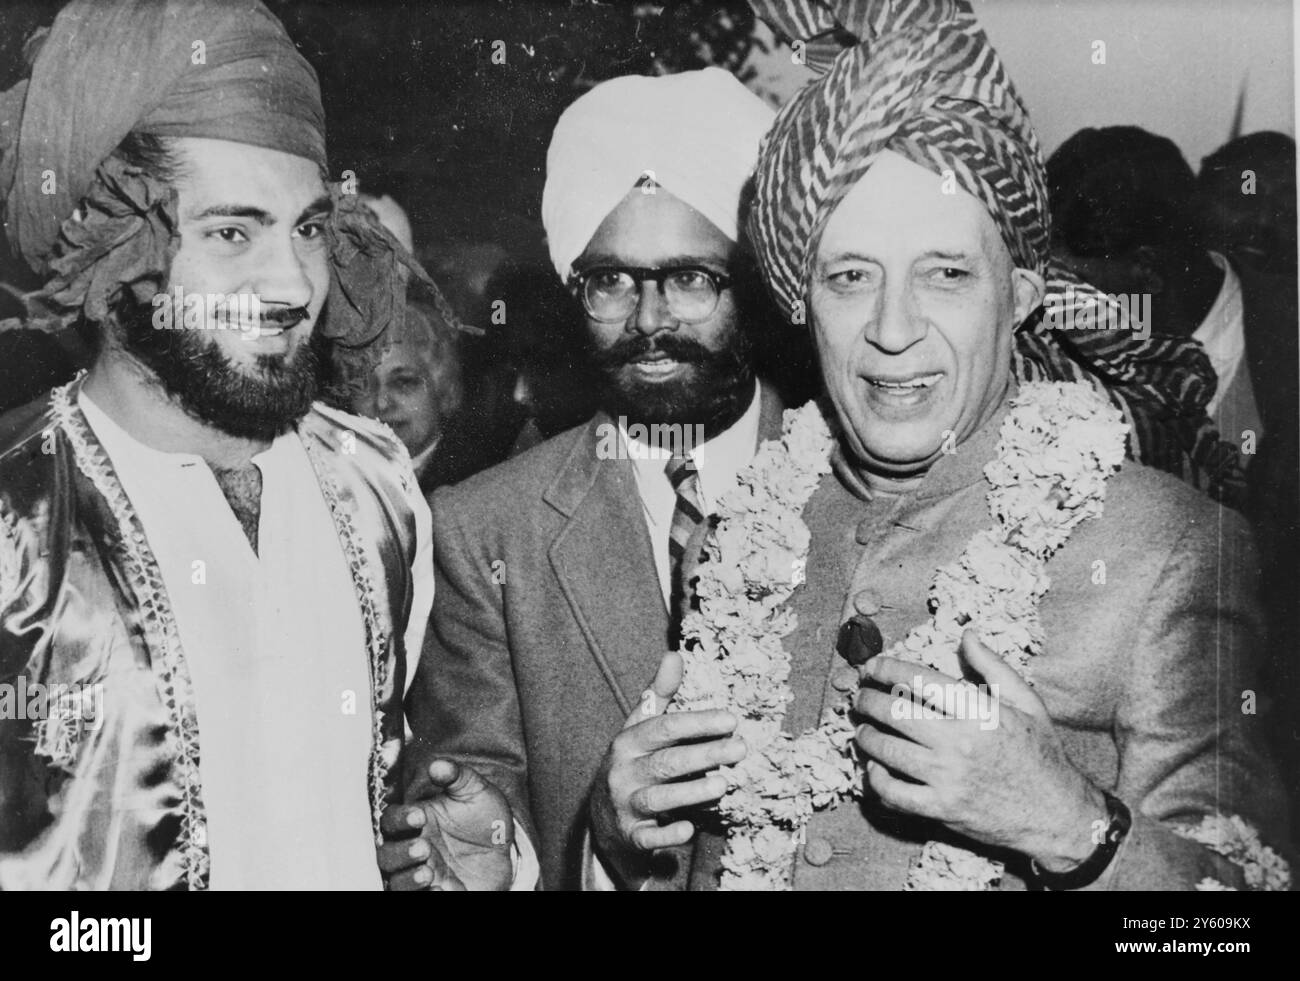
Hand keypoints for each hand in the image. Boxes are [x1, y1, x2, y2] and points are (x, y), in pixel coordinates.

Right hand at [379, 759, 514, 890]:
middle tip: (423, 847)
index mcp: (415, 822)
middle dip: (400, 853)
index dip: (400, 819)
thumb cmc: (483, 818)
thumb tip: (438, 765)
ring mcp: (421, 874)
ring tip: (429, 872)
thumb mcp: (476, 792)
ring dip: (408, 879)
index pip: (392, 820)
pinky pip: (418, 898)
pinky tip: (444, 890)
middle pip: (386, 855)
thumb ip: (457, 776)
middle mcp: (411, 849)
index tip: (419, 816)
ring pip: (397, 882)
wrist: (505, 851)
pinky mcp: (435, 891)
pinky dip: (425, 896)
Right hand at [589, 651, 746, 887]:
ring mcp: (625, 805)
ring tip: (723, 785)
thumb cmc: (631, 764)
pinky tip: (688, 829)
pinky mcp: (630, 836)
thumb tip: (675, 654)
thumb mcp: (638, 729)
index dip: (698, 723)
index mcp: (628, 741)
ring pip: (657, 798)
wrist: (600, 820)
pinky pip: (648, 838)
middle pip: (666, 761)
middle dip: (704, 754)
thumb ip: (658, 695)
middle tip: (740, 749)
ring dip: (690, 792)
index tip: (731, 719)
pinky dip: (667, 834)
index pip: (664, 728)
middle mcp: (623, 771)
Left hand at [853, 629, 1105, 870]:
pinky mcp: (942, 810)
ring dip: (865, 736)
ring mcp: (948, 778)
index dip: (886, 668)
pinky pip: (894, 793)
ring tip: (862, 728)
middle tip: (859, 696)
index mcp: (978, 711)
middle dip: (867, 699)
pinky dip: (876, 779)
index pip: (918, 679)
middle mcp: (959, 743)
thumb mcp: (1026, 702)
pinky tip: (875, 766)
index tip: (871, 666)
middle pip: (893, 712)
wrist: (1058, 814)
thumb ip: (993, 666)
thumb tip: (967, 634)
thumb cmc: (1040, 753)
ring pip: (887, 751)